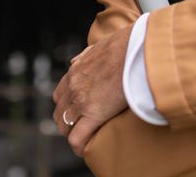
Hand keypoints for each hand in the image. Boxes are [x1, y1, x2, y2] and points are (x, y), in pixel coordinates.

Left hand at [52, 24, 130, 155]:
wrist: (135, 50)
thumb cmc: (124, 46)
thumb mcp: (98, 47)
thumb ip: (86, 55)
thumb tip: (81, 58)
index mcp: (74, 71)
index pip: (59, 94)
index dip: (66, 106)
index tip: (73, 112)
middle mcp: (73, 86)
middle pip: (60, 111)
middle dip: (66, 121)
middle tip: (76, 128)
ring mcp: (81, 100)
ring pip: (65, 125)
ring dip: (71, 133)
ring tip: (81, 140)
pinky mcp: (94, 113)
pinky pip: (78, 137)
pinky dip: (78, 145)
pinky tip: (84, 149)